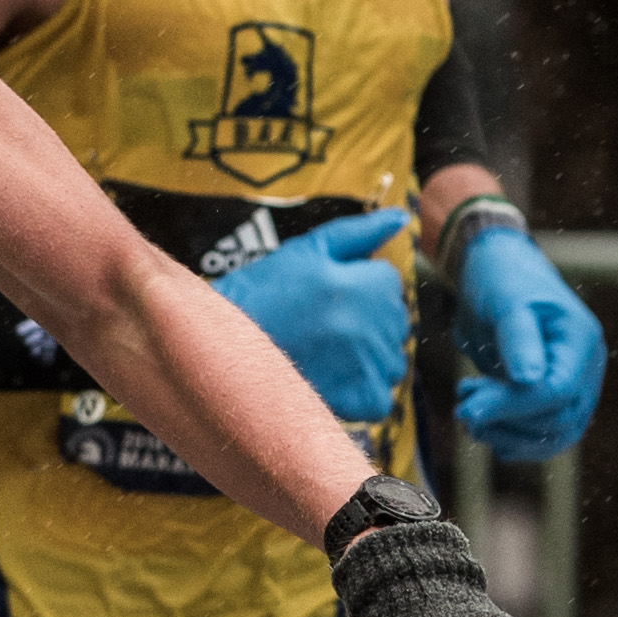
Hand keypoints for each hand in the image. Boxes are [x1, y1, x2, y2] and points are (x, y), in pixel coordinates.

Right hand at [212, 209, 412, 422]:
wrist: (217, 346)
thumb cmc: (259, 293)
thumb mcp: (306, 251)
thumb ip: (358, 232)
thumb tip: (400, 217)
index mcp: (363, 285)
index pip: (388, 282)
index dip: (356, 286)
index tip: (325, 297)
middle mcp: (371, 324)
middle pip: (393, 322)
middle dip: (365, 322)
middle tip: (319, 327)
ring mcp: (366, 364)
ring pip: (391, 361)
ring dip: (368, 359)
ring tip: (324, 355)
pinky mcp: (357, 399)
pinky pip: (379, 398)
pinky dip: (360, 393)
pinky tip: (329, 381)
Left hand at [451, 222, 605, 461]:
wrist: (499, 276)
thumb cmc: (502, 282)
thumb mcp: (505, 303)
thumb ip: (518, 339)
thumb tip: (529, 380)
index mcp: (581, 341)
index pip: (558, 392)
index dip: (514, 406)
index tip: (469, 407)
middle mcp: (586, 369)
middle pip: (557, 420)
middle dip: (505, 421)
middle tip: (462, 406)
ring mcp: (575, 387)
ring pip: (552, 435)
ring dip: (505, 435)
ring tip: (467, 412)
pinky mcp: (554, 401)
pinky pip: (543, 436)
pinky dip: (510, 438)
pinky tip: (482, 427)